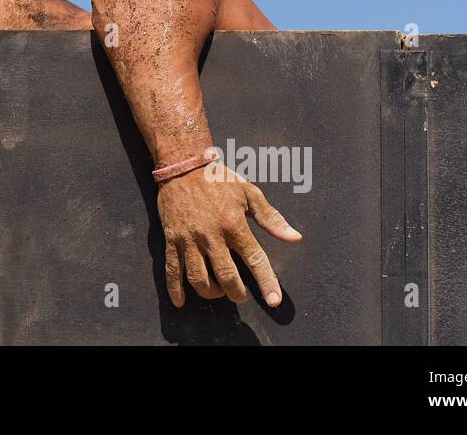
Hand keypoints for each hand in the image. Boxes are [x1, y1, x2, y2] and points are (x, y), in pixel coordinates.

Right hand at [157, 160, 301, 307]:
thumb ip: (271, 218)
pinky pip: (172, 270)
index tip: (273, 301)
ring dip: (211, 293)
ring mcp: (189, 239)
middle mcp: (211, 235)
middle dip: (237, 293)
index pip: (254, 259)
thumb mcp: (249, 193)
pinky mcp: (171, 239)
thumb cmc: (219, 178)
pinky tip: (180, 301)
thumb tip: (295, 238)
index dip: (266, 282)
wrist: (182, 165)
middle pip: (226, 276)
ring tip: (219, 291)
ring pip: (198, 278)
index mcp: (234, 224)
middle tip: (242, 296)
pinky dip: (175, 289)